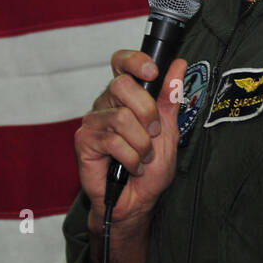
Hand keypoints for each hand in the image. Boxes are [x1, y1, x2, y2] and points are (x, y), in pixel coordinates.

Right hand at [74, 50, 188, 232]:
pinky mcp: (84, 140)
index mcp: (126, 96)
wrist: (138, 201)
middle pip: (122, 85)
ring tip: (142, 158)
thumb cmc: (151, 168)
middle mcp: (107, 103)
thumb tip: (178, 65)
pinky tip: (130, 167)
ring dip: (141, 144)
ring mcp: (93, 121)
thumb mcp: (168, 131)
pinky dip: (130, 158)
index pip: (121, 63)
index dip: (134, 61)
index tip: (152, 72)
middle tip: (153, 134)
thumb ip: (170, 98)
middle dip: (147, 112)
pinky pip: (112, 140)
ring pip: (122, 117)